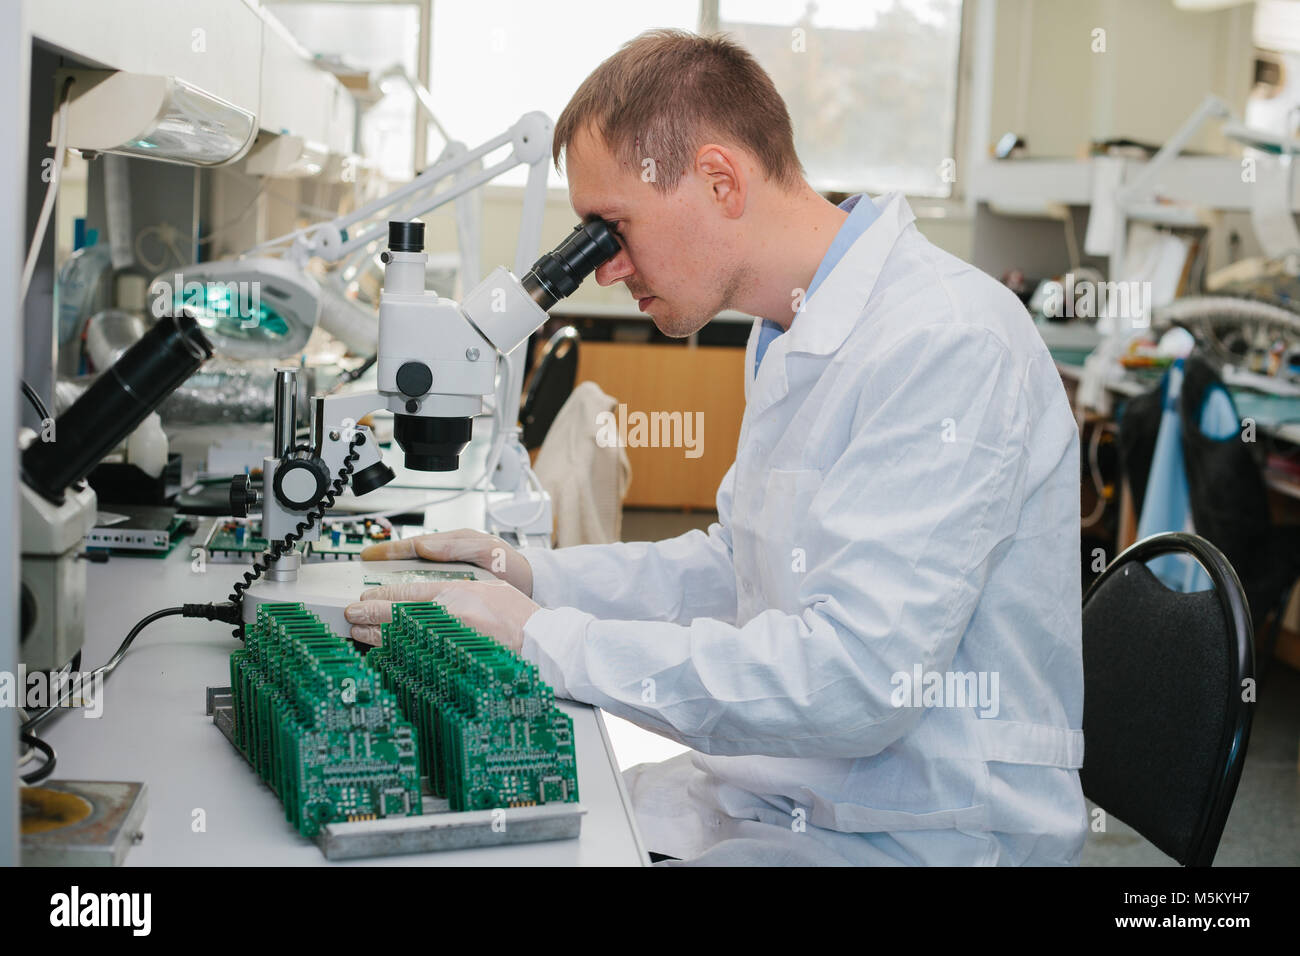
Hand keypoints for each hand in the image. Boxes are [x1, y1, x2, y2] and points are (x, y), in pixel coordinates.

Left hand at [344, 579, 540, 651]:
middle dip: (370, 616)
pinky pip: (417, 659)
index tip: (364, 598)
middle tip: (351, 615)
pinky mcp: (454, 664)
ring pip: (402, 638)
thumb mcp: (486, 586)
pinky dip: (398, 656)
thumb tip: (418, 595)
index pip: (407, 593)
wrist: (541, 642)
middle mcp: (451, 617)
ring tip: (359, 633)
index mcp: (457, 593)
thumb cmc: (518, 615)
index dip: (380, 597)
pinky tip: (385, 655)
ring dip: (377, 636)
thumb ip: (453, 589)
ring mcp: (451, 643)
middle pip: (397, 616)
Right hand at [360, 529, 533, 596]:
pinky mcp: (453, 597)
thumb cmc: (511, 564)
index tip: (367, 555)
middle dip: (381, 576)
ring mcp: (448, 581)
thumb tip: (426, 546)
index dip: (388, 551)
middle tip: (358, 585)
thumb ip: (458, 546)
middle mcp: (445, 562)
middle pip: (406, 568)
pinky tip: (400, 619)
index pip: (411, 547)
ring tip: (371, 604)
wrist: (531, 586)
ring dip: (393, 594)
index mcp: (449, 546)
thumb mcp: (487, 549)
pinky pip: (425, 601)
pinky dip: (411, 608)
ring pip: (413, 586)